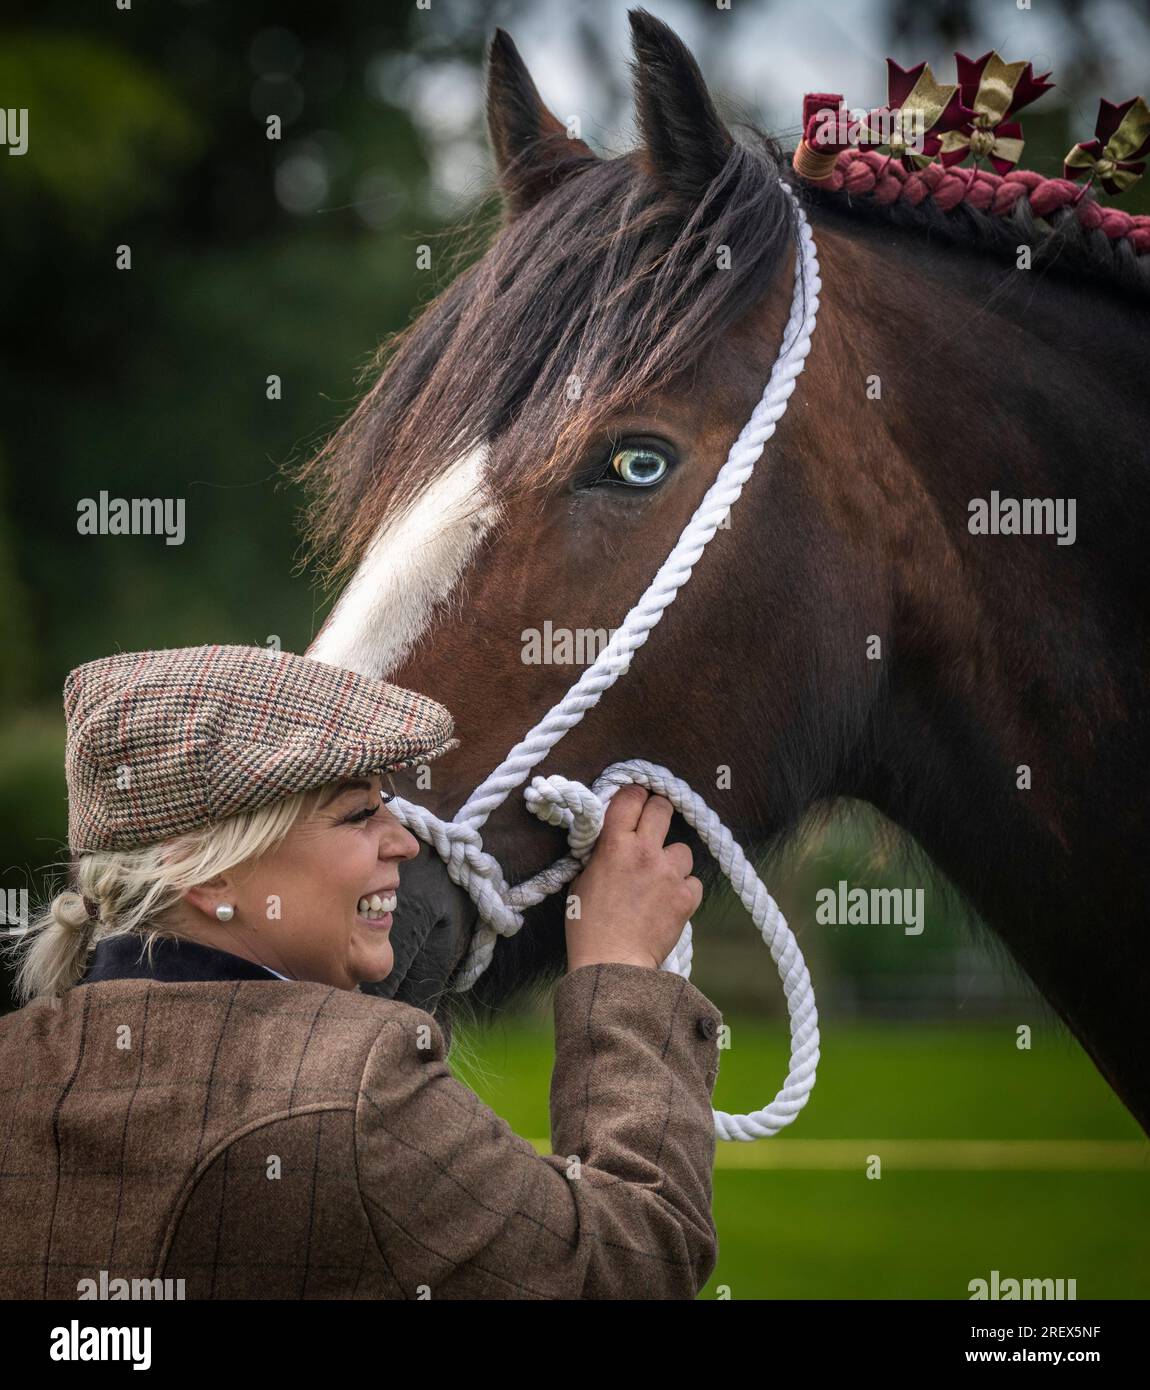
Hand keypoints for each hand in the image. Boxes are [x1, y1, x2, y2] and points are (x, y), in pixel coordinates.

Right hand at [565, 785, 702, 971]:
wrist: (612, 963)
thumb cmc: (587, 925)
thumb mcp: (581, 880)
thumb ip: (600, 853)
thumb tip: (611, 839)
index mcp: (614, 844)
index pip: (631, 797)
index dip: (635, 795)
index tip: (636, 801)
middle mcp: (645, 852)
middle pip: (663, 809)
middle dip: (659, 813)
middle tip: (653, 826)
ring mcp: (668, 873)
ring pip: (683, 849)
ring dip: (673, 861)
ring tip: (659, 880)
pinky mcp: (685, 896)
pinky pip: (693, 881)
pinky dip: (684, 889)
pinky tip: (670, 902)